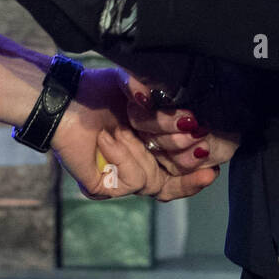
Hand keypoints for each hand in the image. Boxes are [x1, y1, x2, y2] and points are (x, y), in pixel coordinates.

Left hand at [51, 68, 220, 202]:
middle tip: (193, 147)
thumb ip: (168, 105)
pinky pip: (131, 182)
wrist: (65, 98)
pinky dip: (124, 156)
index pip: (179, 170)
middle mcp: (135, 166)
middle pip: (172, 186)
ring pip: (153, 182)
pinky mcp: (102, 187)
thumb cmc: (99, 91)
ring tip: (123, 127)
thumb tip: (194, 121)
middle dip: (186, 170)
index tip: (213, 164)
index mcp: (147, 147)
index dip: (198, 171)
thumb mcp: (141, 92)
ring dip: (142, 151)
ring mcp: (118, 179)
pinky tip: (109, 138)